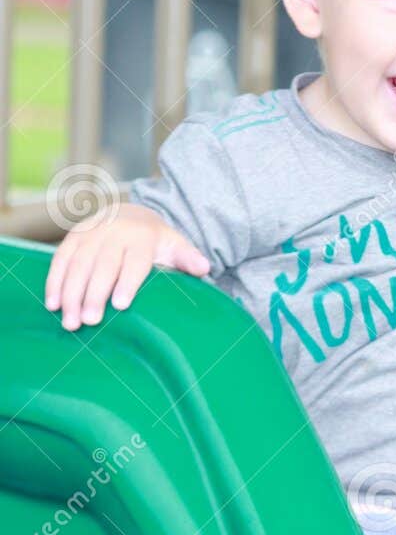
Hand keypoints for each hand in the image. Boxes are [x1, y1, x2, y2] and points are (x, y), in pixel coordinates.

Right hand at [44, 203, 210, 330]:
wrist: (129, 213)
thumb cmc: (154, 241)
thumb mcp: (174, 245)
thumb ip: (187, 257)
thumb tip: (204, 267)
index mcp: (141, 237)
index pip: (134, 262)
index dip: (127, 282)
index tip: (121, 305)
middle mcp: (114, 233)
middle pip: (102, 266)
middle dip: (94, 294)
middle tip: (90, 321)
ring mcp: (90, 235)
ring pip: (78, 265)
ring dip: (71, 293)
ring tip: (70, 321)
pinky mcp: (72, 238)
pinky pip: (60, 260)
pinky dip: (55, 282)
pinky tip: (53, 305)